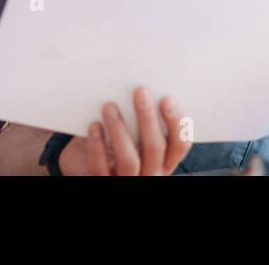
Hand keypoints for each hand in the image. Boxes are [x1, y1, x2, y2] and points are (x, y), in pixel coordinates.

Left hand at [56, 88, 190, 175]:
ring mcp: (127, 181)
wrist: (88, 165)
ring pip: (129, 161)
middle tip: (140, 92)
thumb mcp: (135, 135)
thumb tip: (143, 85)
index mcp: (164, 161)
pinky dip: (97, 147)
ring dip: (120, 130)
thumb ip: (142, 119)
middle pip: (155, 149)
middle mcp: (150, 174)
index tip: (167, 98)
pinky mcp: (102, 182)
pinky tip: (94, 126)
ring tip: (110, 106)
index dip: (177, 123)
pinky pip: (100, 168)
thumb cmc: (115, 143)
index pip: (180, 145)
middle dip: (148, 119)